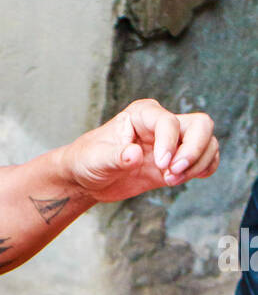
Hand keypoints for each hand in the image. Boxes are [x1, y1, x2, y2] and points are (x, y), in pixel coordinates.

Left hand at [61, 98, 218, 204]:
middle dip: (194, 150)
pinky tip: (182, 179)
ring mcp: (172, 143)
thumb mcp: (95, 159)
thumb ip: (115, 157)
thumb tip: (135, 155)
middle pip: (201, 125)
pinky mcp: (176, 163)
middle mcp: (162, 125)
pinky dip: (203, 170)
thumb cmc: (87, 160)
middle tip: (173, 172)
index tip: (161, 165)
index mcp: (143, 114)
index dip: (169, 144)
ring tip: (171, 180)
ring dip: (197, 164)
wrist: (86, 178)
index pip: (169, 122)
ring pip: (207, 143)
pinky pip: (205, 160)